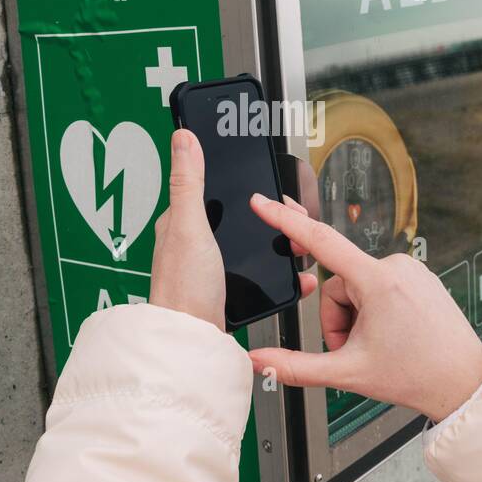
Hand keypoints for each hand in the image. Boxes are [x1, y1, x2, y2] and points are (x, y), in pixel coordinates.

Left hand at [149, 131, 316, 330]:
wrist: (192, 343)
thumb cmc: (182, 288)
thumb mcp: (189, 226)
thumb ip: (189, 182)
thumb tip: (183, 137)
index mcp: (183, 222)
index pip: (218, 191)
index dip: (250, 188)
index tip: (276, 192)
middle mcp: (197, 243)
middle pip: (243, 217)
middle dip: (275, 218)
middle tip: (295, 222)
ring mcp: (213, 266)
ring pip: (255, 245)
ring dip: (281, 244)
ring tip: (299, 246)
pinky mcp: (228, 289)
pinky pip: (260, 273)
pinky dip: (281, 273)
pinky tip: (294, 276)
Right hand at [246, 193, 481, 421]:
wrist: (464, 383)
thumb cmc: (418, 375)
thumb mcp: (348, 374)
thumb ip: (296, 367)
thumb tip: (261, 362)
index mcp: (378, 281)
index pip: (319, 241)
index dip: (284, 219)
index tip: (264, 202)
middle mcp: (396, 266)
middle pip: (337, 285)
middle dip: (336, 319)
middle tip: (356, 350)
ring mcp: (410, 270)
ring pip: (356, 289)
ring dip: (355, 319)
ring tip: (377, 346)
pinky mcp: (418, 278)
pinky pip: (378, 288)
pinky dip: (373, 312)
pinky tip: (391, 334)